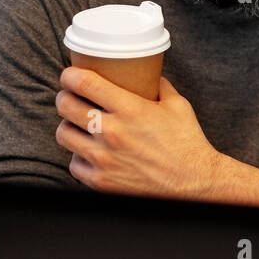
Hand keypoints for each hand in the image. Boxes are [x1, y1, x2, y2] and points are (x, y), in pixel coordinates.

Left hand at [55, 67, 222, 198]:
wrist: (194, 182)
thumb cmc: (188, 143)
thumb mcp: (178, 106)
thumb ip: (160, 87)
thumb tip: (149, 75)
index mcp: (131, 109)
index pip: (85, 83)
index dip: (70, 75)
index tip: (70, 75)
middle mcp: (112, 132)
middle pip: (66, 106)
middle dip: (65, 97)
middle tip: (71, 98)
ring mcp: (103, 158)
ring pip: (64, 134)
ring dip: (69, 126)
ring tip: (78, 126)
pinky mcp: (101, 181)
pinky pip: (74, 163)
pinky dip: (79, 157)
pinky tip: (91, 152)